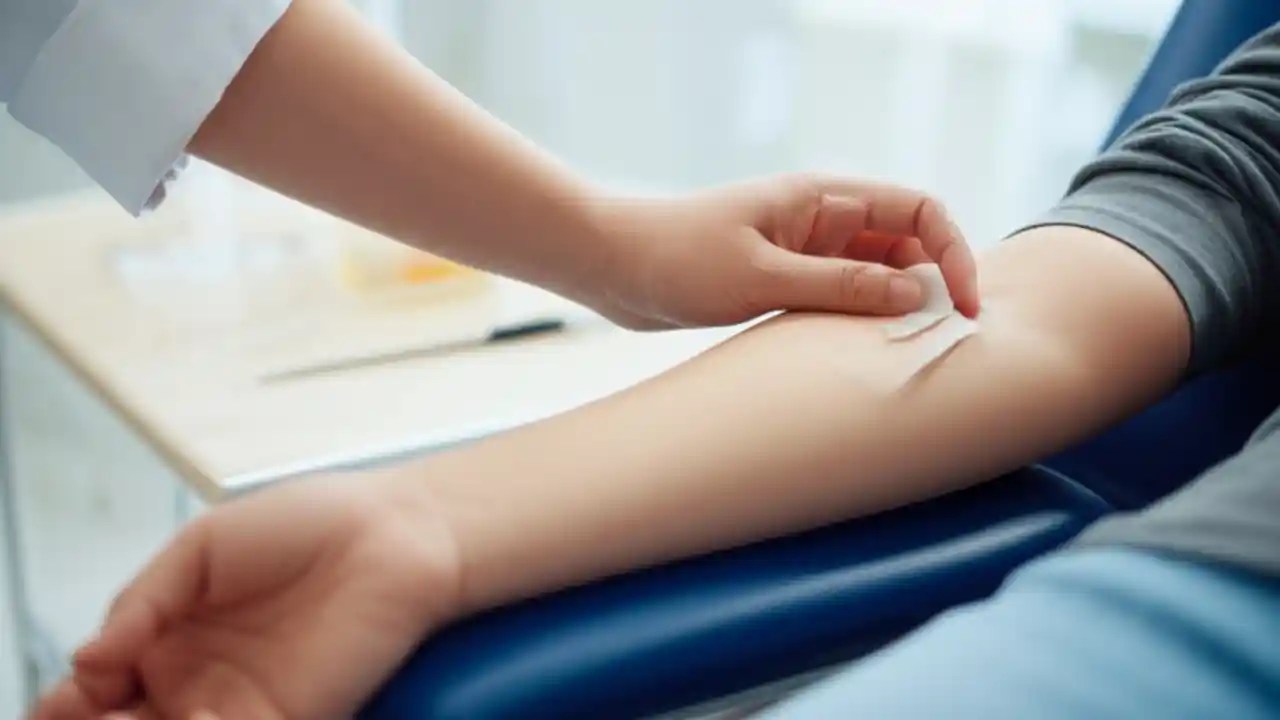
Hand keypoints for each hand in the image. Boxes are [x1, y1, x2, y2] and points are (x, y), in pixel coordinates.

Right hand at [32, 475, 458, 719]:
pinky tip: (190, 718)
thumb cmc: (307, 524)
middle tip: (90, 715)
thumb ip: (141, 600)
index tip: (64, 698)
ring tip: (128, 719)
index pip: (97, 685)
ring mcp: (240, 705)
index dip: (71, 699)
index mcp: (167, 634)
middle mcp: (197, 678)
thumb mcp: (201, 547)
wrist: (393, 532)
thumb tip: (86, 656)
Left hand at [589, 174, 978, 328]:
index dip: (953, 252)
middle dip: (933, 286)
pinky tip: (863, 355)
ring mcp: (803, 253)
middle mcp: (821, 221)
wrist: (612, 266)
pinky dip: (860, 323)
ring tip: (907, 354)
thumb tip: (917, 293)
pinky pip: (840, 300)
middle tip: (942, 341)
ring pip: (875, 277)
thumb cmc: (677, 257)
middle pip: (905, 246)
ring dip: (896, 309)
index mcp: (822, 198)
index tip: (963, 305)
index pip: (918, 210)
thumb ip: (840, 285)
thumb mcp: (762, 275)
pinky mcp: (782, 283)